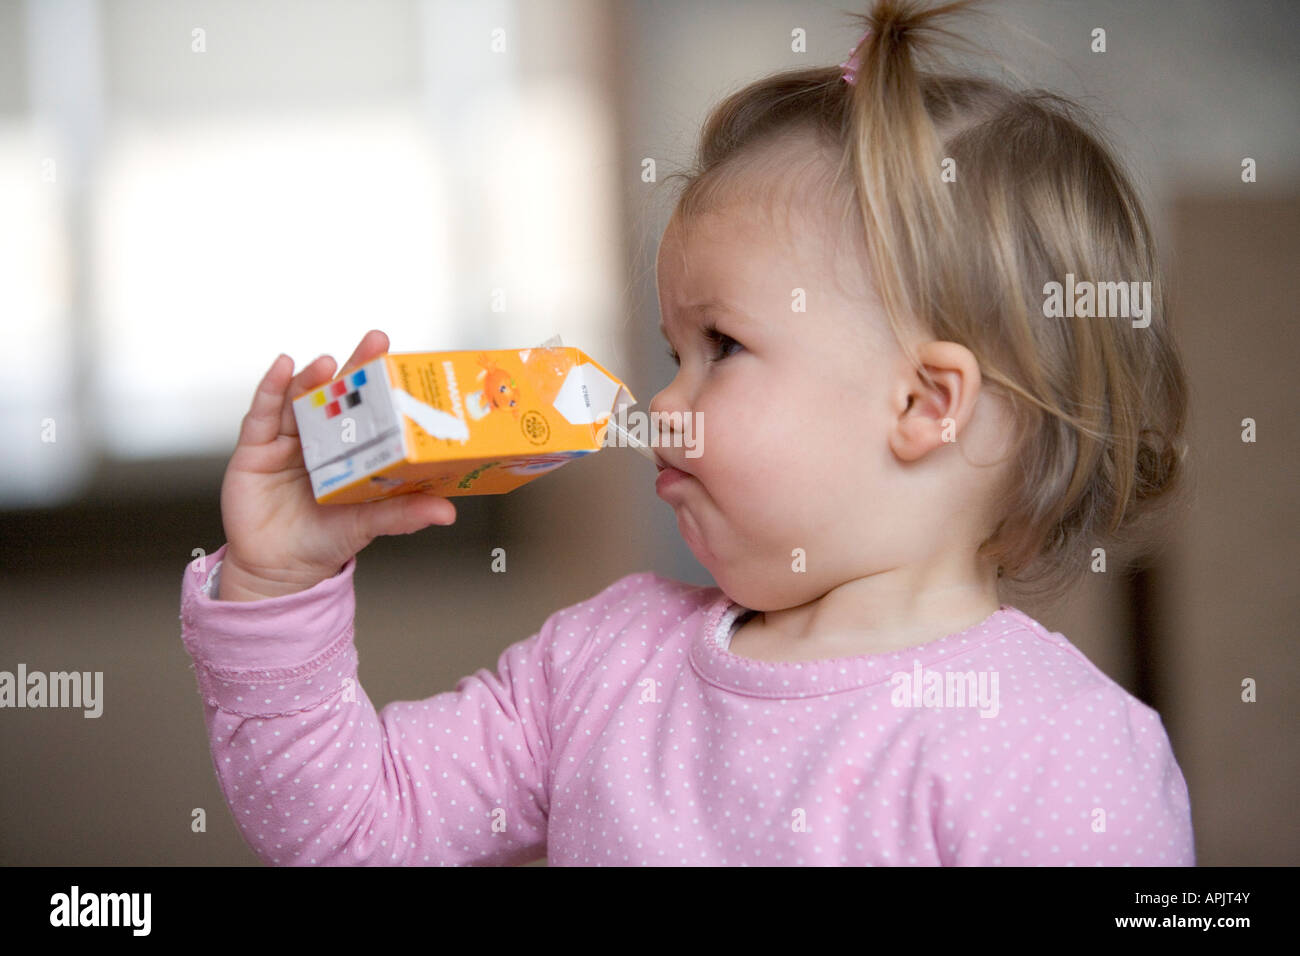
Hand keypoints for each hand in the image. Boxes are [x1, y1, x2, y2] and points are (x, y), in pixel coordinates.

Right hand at [217, 329, 455, 600]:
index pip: (369, 409)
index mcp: (350, 450)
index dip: (382, 384)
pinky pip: (261, 414)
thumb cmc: (326, 541)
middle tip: (376, 341)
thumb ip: (404, 515)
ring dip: (313, 378)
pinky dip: (271, 389)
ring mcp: (286, 440)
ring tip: (329, 363)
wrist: (279, 572)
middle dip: (355, 366)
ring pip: (300, 399)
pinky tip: (282, 366)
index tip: (402, 360)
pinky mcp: (254, 449)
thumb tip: (447, 513)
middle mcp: (320, 437)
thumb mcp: (369, 523)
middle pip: (337, 395)